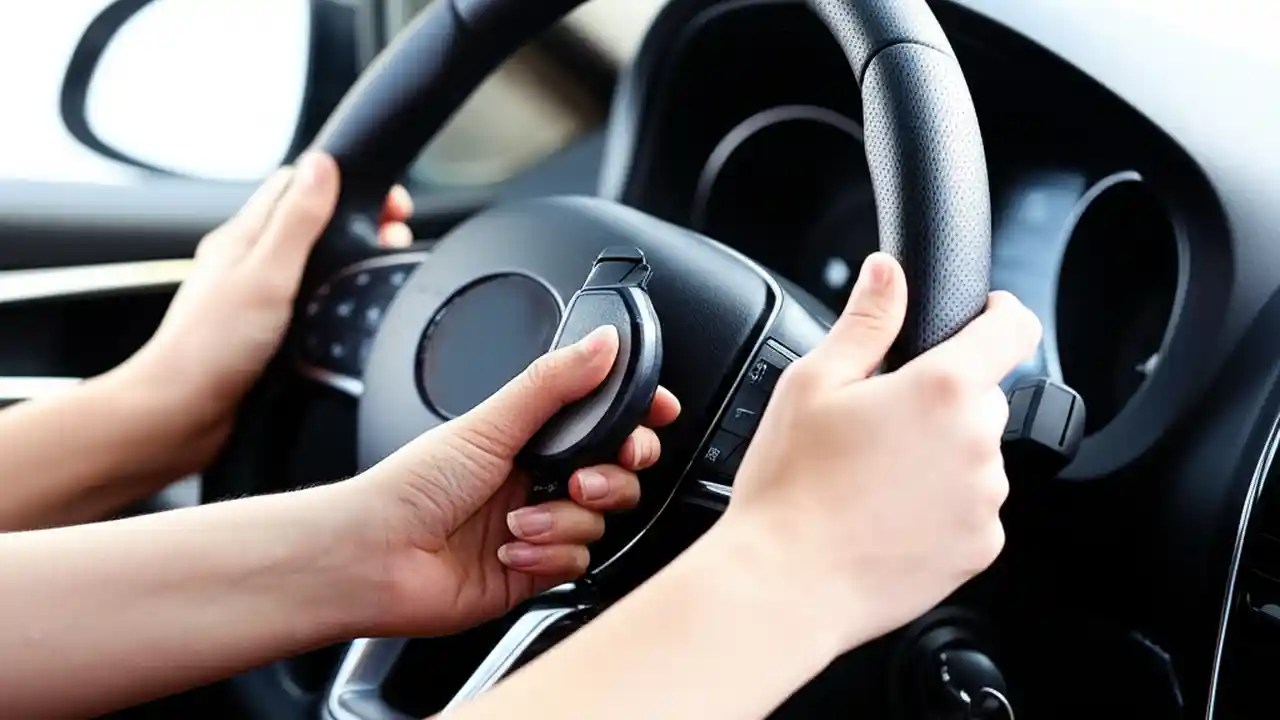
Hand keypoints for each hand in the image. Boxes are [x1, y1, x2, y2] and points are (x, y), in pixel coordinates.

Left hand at [120, 152, 414, 474]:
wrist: (181, 416)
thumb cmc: (210, 349)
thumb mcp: (266, 272)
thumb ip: (297, 219)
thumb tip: (322, 164)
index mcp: (243, 236)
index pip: (296, 184)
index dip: (344, 183)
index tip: (386, 204)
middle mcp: (246, 262)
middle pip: (309, 222)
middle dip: (354, 222)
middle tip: (390, 239)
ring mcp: (254, 298)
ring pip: (309, 264)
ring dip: (344, 262)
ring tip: (376, 271)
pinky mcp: (263, 334)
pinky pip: (306, 303)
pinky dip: (332, 300)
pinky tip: (347, 315)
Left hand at [348, 326, 680, 637]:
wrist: (374, 559)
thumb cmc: (410, 487)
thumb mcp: (490, 423)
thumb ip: (554, 383)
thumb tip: (603, 342)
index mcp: (529, 433)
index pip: (604, 417)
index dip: (637, 416)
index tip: (655, 412)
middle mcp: (538, 477)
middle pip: (618, 473)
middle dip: (612, 476)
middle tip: (583, 478)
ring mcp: (539, 524)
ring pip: (601, 521)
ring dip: (564, 522)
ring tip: (519, 521)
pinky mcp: (535, 569)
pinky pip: (578, 562)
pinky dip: (548, 556)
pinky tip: (509, 551)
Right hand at [717, 253, 1040, 649]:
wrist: (785, 583)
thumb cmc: (791, 485)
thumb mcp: (813, 382)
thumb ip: (866, 320)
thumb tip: (889, 272)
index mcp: (943, 389)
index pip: (1011, 329)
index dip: (1000, 313)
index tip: (985, 316)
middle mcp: (979, 442)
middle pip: (983, 399)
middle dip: (943, 400)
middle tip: (878, 422)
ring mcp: (985, 500)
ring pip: (976, 456)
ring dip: (942, 456)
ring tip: (874, 478)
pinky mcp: (981, 548)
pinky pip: (971, 509)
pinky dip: (941, 506)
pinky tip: (886, 515)